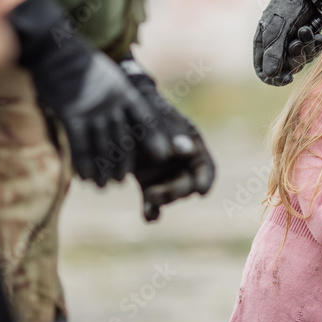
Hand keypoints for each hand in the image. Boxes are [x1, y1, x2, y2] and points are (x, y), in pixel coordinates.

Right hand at [13, 0, 171, 185]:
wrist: (54, 48)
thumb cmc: (80, 61)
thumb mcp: (109, 73)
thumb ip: (118, 93)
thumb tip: (124, 110)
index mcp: (125, 92)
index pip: (145, 119)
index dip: (153, 139)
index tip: (163, 155)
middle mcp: (112, 103)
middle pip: (123, 139)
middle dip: (122, 163)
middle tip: (120, 181)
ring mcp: (92, 109)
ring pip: (103, 146)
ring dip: (103, 169)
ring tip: (104, 186)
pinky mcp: (70, 113)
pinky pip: (80, 143)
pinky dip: (83, 162)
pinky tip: (84, 178)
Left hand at [122, 58, 214, 220]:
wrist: (116, 110)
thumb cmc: (140, 106)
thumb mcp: (155, 114)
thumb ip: (170, 132)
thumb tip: (188, 151)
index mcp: (191, 144)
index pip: (206, 167)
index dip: (206, 180)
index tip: (200, 191)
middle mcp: (182, 162)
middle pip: (188, 185)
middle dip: (177, 192)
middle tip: (158, 192)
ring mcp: (164, 174)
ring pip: (171, 196)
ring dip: (162, 200)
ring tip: (148, 198)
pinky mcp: (147, 183)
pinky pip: (152, 203)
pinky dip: (151, 211)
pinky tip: (148, 215)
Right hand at [253, 0, 321, 84]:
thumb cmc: (288, 6)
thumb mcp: (279, 29)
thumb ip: (274, 52)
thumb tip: (270, 75)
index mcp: (263, 43)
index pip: (263, 70)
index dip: (274, 78)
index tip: (287, 78)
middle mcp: (277, 45)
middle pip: (285, 68)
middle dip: (295, 57)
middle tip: (298, 43)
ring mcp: (292, 41)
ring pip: (301, 59)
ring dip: (306, 47)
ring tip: (306, 30)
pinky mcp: (307, 38)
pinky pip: (312, 50)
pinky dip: (316, 43)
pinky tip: (317, 32)